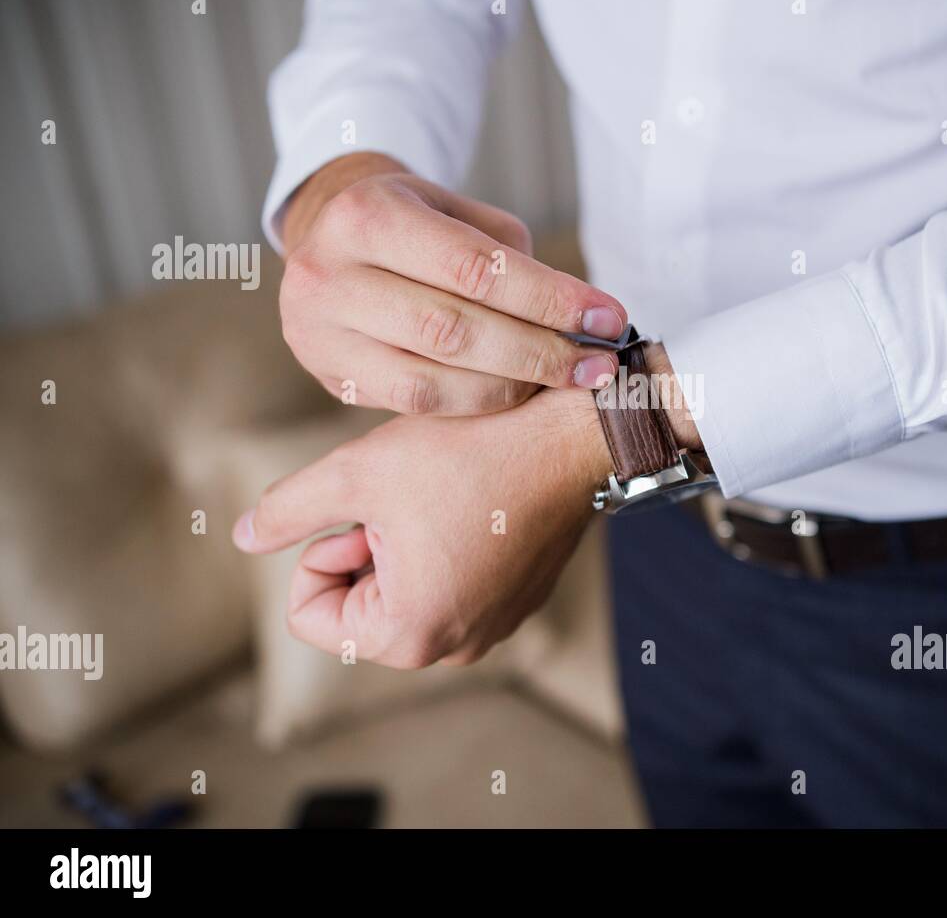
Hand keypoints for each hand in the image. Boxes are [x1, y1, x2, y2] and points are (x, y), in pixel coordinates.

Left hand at [231, 385, 613, 667]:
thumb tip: (239, 538)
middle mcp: (453, 647)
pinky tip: (472, 506)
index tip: (368, 513)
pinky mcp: (515, 605)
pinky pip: (448, 589)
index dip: (322, 552)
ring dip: (401, 549)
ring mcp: (490, 630)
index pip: (309, 616)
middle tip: (404, 502)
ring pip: (401, 595)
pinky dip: (442, 552)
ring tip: (439, 500)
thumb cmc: (471, 451)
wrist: (571, 436)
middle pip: (356, 610)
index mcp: (407, 631)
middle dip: (363, 553)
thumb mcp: (357, 473)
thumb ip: (286, 511)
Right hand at [278, 152, 627, 415]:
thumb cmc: (413, 223)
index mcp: (367, 215)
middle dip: (539, 351)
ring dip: (513, 386)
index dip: (549, 300)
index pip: (474, 268)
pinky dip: (476, 402)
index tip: (609, 319)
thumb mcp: (454, 210)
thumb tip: (582, 319)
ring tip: (565, 379)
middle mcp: (331, 273)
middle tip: (599, 364)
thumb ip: (510, 258)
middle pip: (454, 329)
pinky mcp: (329, 374)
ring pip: (433, 379)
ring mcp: (320, 331)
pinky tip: (516, 393)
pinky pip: (415, 404)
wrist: (329, 238)